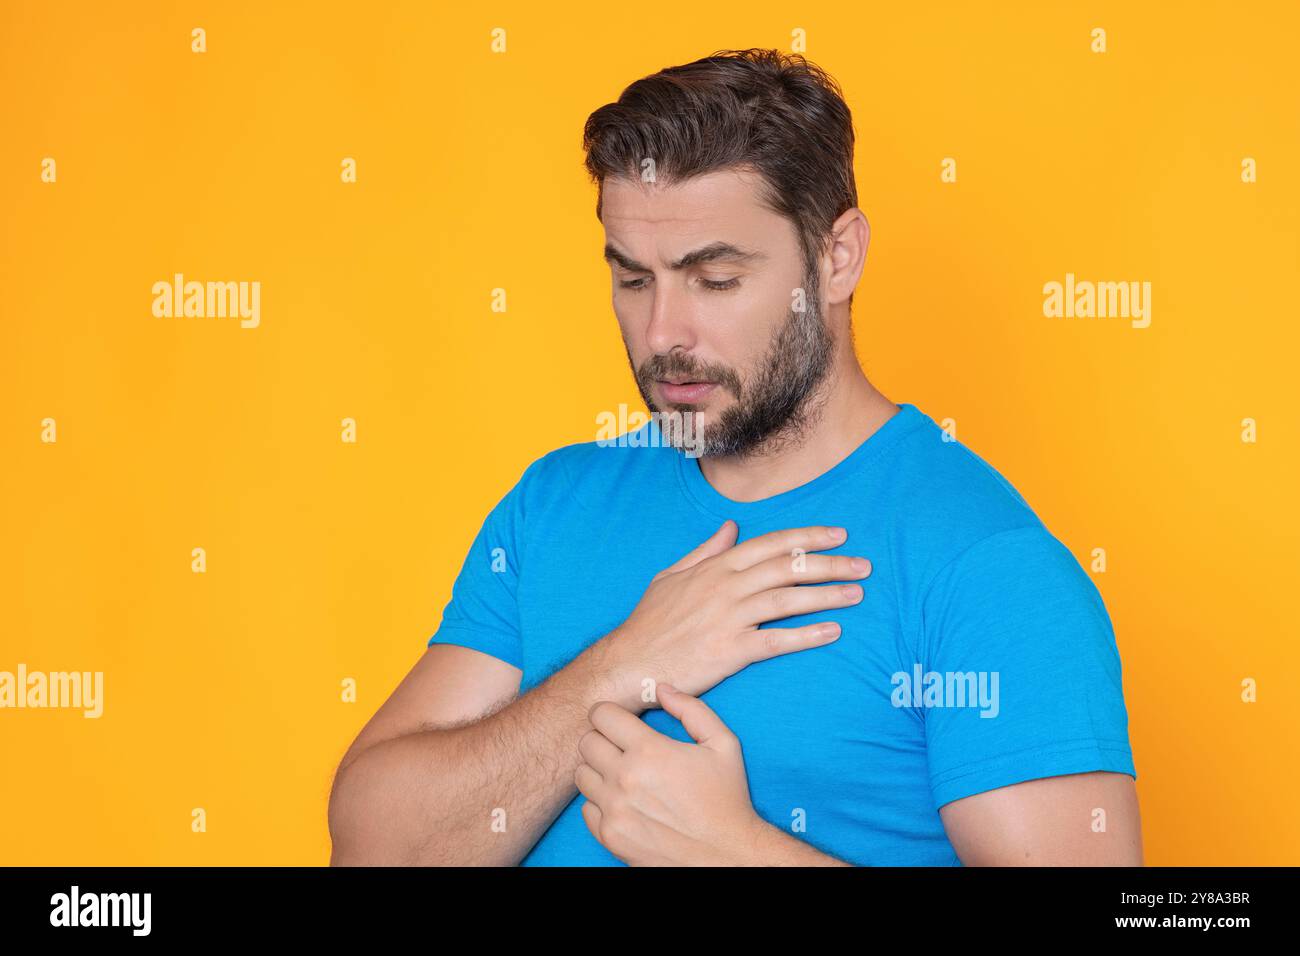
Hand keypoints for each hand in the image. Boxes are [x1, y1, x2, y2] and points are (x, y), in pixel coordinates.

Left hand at [576, 683, 763, 865]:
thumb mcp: (723, 744)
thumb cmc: (727, 798)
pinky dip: (600, 802)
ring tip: (622, 774)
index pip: (601, 715)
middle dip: (603, 738)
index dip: (610, 713)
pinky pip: (586, 808)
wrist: (727, 856)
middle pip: (586, 742)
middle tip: (622, 746)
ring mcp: (614, 810)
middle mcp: (625, 779)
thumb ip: (691, 709)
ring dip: (598, 770)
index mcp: (650, 751)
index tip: (620, 721)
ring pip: (581, 774)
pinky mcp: (610, 836)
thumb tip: (661, 689)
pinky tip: (624, 801)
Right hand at [596, 520, 870, 710]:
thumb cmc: (649, 622)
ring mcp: (729, 618)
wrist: (629, 663)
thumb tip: (731, 527)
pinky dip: (807, 635)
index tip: (839, 536)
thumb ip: (705, 551)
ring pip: (788, 600)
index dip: (808, 537)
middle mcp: (725, 587)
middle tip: (863, 566)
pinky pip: (776, 641)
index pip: (772, 544)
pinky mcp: (730, 651)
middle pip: (788, 569)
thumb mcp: (671, 576)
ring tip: (857, 594)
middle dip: (830, 563)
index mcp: (715, 567)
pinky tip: (832, 632)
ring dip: (826, 596)